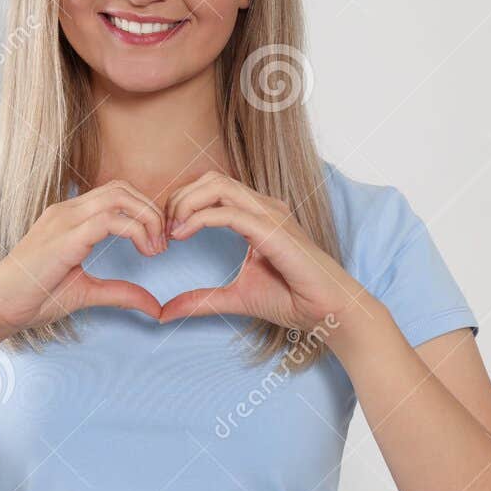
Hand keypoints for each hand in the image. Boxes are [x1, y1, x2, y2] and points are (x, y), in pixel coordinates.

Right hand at [0, 179, 167, 335]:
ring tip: (156, 248)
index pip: (115, 195)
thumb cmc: (31, 298)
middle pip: (121, 188)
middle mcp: (66, 211)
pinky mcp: (64, 236)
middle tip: (163, 243)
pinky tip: (144, 250)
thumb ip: (121, 293)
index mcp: (69, 218)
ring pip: (118, 197)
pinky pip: (109, 220)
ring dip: (146, 218)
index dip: (144, 212)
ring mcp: (64, 220)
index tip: (158, 243)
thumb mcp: (87, 293)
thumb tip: (155, 306)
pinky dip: (135, 230)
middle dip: (151, 211)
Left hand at [158, 171, 371, 333]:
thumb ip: (201, 300)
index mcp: (257, 215)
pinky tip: (182, 235)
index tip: (165, 233)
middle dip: (179, 198)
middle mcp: (263, 207)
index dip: (182, 204)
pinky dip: (199, 219)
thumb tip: (164, 312)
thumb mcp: (235, 298)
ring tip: (171, 231)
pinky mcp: (273, 230)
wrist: (328, 311)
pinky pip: (228, 213)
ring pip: (217, 186)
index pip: (212, 189)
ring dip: (186, 204)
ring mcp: (270, 214)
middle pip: (211, 179)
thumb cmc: (292, 299)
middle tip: (162, 229)